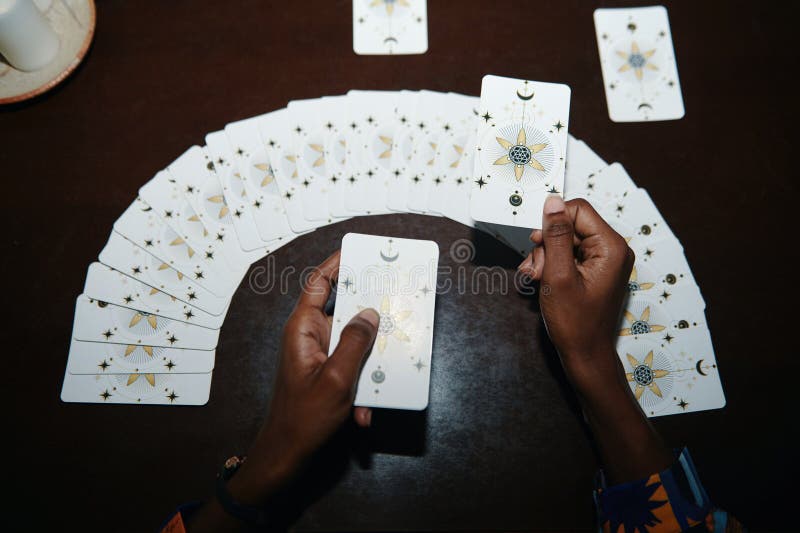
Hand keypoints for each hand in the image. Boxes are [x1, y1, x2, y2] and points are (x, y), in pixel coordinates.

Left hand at [192, 252, 378, 528]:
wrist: (287, 455)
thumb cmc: (303, 418)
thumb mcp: (337, 378)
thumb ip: (356, 342)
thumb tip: (370, 313)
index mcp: (303, 328)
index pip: (319, 283)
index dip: (337, 263)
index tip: (360, 250)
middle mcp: (310, 335)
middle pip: (343, 309)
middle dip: (369, 312)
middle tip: (395, 301)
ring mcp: (319, 354)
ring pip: (353, 341)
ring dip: (368, 362)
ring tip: (378, 377)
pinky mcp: (327, 371)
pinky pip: (352, 367)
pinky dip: (361, 386)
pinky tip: (362, 411)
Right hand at [518, 196, 632, 388]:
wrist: (584, 355)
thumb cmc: (576, 323)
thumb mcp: (558, 275)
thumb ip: (555, 236)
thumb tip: (553, 202)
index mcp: (611, 247)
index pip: (578, 210)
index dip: (553, 223)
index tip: (538, 243)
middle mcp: (612, 250)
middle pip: (570, 225)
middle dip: (547, 244)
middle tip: (538, 269)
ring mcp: (603, 260)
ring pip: (564, 240)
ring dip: (545, 256)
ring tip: (538, 278)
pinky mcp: (594, 270)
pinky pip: (568, 255)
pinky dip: (551, 265)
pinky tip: (542, 280)